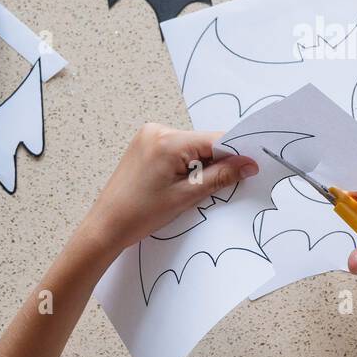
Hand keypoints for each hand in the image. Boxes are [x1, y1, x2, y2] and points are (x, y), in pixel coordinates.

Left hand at [76, 124, 256, 265]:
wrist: (105, 226)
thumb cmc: (140, 214)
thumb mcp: (187, 196)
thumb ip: (221, 176)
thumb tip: (248, 163)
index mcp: (168, 141)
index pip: (215, 140)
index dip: (235, 154)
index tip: (251, 168)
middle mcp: (157, 130)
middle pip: (204, 142)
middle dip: (217, 162)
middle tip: (222, 187)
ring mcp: (149, 136)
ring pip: (191, 147)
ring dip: (201, 164)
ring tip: (192, 190)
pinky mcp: (144, 144)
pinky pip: (177, 149)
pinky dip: (186, 164)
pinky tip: (181, 183)